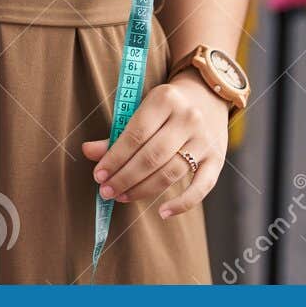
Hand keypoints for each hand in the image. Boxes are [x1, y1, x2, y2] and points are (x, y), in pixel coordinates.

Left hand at [81, 69, 229, 217]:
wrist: (208, 94)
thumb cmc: (167, 105)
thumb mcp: (143, 108)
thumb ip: (118, 132)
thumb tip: (88, 152)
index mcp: (165, 99)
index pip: (135, 135)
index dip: (115, 158)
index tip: (99, 175)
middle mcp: (188, 118)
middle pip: (152, 156)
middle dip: (125, 177)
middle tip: (106, 191)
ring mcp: (205, 140)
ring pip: (171, 173)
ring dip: (143, 190)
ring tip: (122, 196)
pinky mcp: (217, 159)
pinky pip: (201, 187)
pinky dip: (182, 203)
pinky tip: (162, 212)